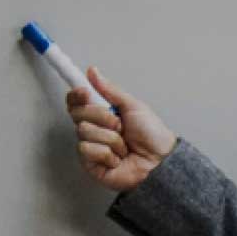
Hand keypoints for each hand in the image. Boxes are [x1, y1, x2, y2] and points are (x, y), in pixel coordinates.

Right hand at [69, 67, 178, 191]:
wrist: (160, 160)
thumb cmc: (152, 135)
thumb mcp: (133, 106)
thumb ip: (110, 90)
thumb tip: (93, 72)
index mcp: (101, 114)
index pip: (76, 102)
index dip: (77, 96)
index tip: (86, 92)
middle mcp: (93, 129)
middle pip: (78, 114)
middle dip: (103, 117)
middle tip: (120, 124)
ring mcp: (90, 146)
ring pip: (85, 132)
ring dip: (111, 138)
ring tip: (124, 145)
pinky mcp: (90, 163)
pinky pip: (88, 150)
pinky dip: (108, 153)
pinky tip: (118, 159)